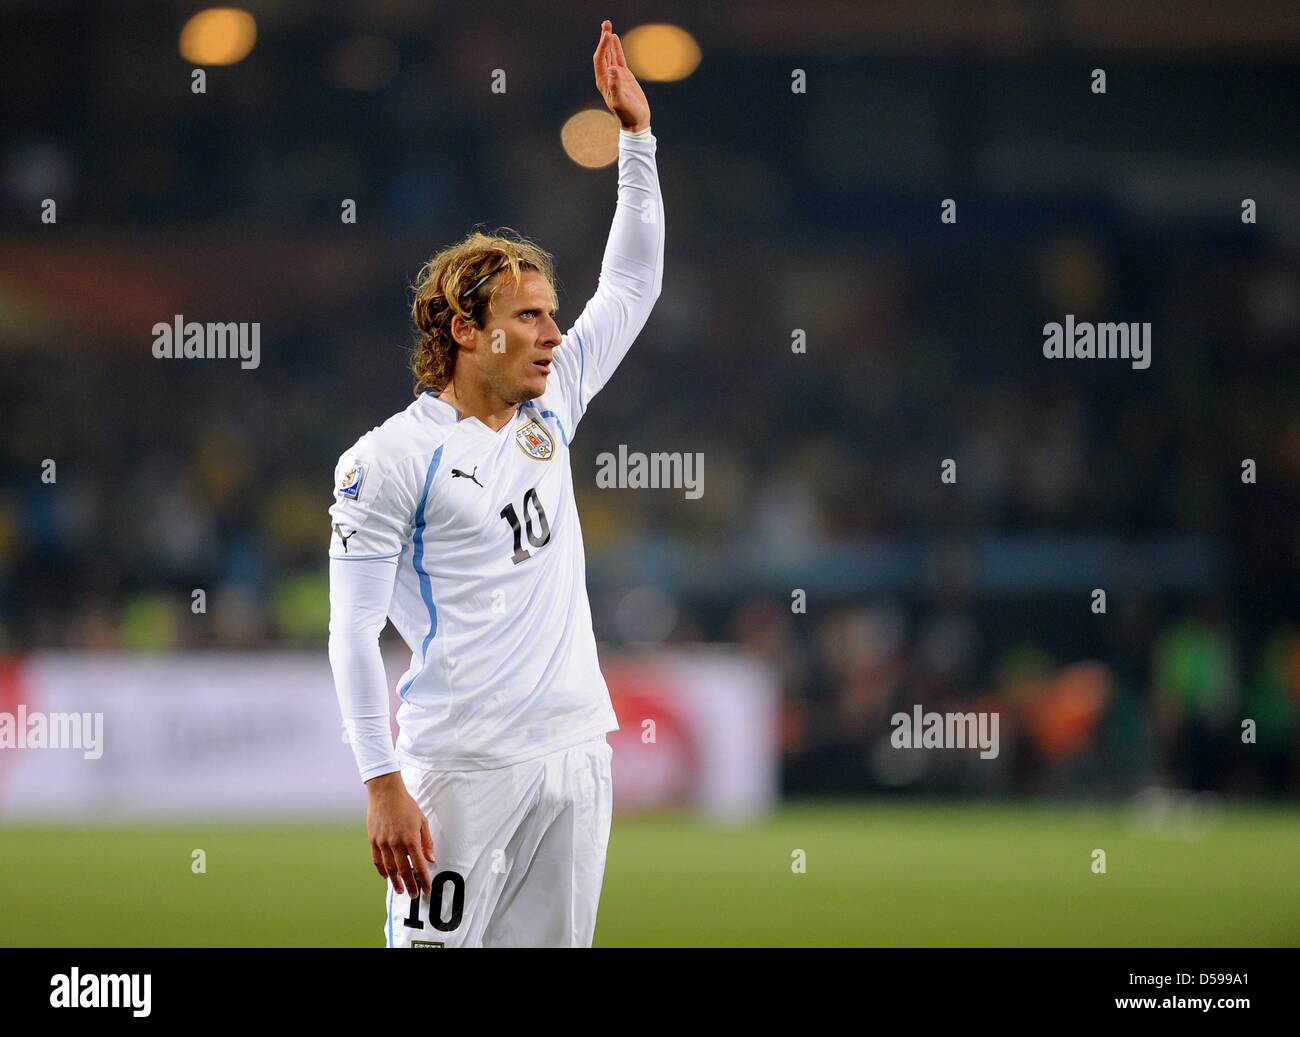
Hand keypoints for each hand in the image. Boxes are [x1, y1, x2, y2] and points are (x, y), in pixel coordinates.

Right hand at [366, 772, 434, 896]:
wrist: (385, 793)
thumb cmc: (406, 805)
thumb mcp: (422, 821)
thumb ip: (427, 842)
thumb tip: (431, 859)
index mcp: (411, 838)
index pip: (419, 864)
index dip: (424, 879)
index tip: (427, 889)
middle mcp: (396, 843)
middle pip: (403, 870)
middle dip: (410, 885)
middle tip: (414, 895)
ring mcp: (383, 843)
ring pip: (389, 868)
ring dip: (395, 881)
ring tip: (400, 890)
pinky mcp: (373, 840)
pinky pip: (377, 860)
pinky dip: (381, 870)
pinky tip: (386, 876)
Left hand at [593, 19, 649, 132]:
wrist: (636, 122)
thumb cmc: (628, 115)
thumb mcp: (621, 102)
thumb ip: (616, 86)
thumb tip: (612, 69)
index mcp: (604, 82)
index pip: (600, 59)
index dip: (603, 46)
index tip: (607, 34)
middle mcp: (607, 77)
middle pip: (603, 53)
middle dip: (603, 38)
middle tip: (606, 23)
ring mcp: (615, 76)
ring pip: (610, 54)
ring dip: (608, 40)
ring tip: (608, 26)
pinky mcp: (624, 77)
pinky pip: (619, 58)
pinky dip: (616, 48)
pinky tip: (615, 39)